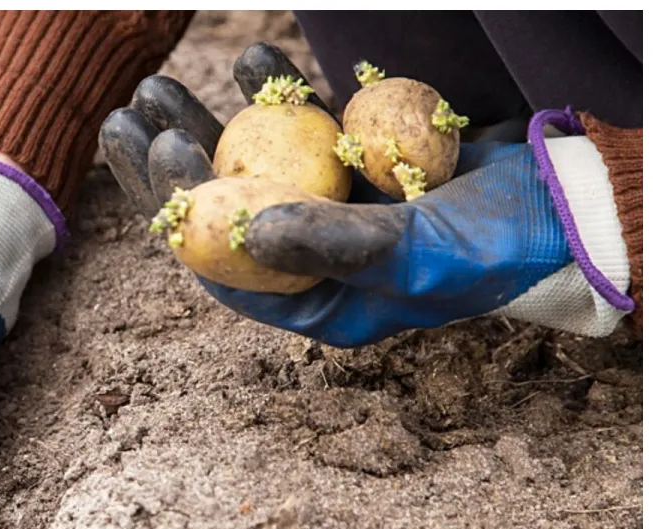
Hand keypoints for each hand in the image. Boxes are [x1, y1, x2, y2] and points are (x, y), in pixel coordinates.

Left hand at [100, 43, 625, 346]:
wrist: (563, 208)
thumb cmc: (495, 248)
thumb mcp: (414, 253)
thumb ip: (333, 243)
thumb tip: (246, 228)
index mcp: (313, 303)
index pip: (223, 261)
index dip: (180, 208)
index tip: (157, 154)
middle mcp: (310, 259)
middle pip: (219, 208)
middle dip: (171, 161)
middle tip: (129, 115)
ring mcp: (327, 208)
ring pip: (247, 163)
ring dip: (204, 124)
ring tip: (158, 87)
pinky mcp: (351, 165)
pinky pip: (299, 129)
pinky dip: (275, 95)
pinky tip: (249, 63)